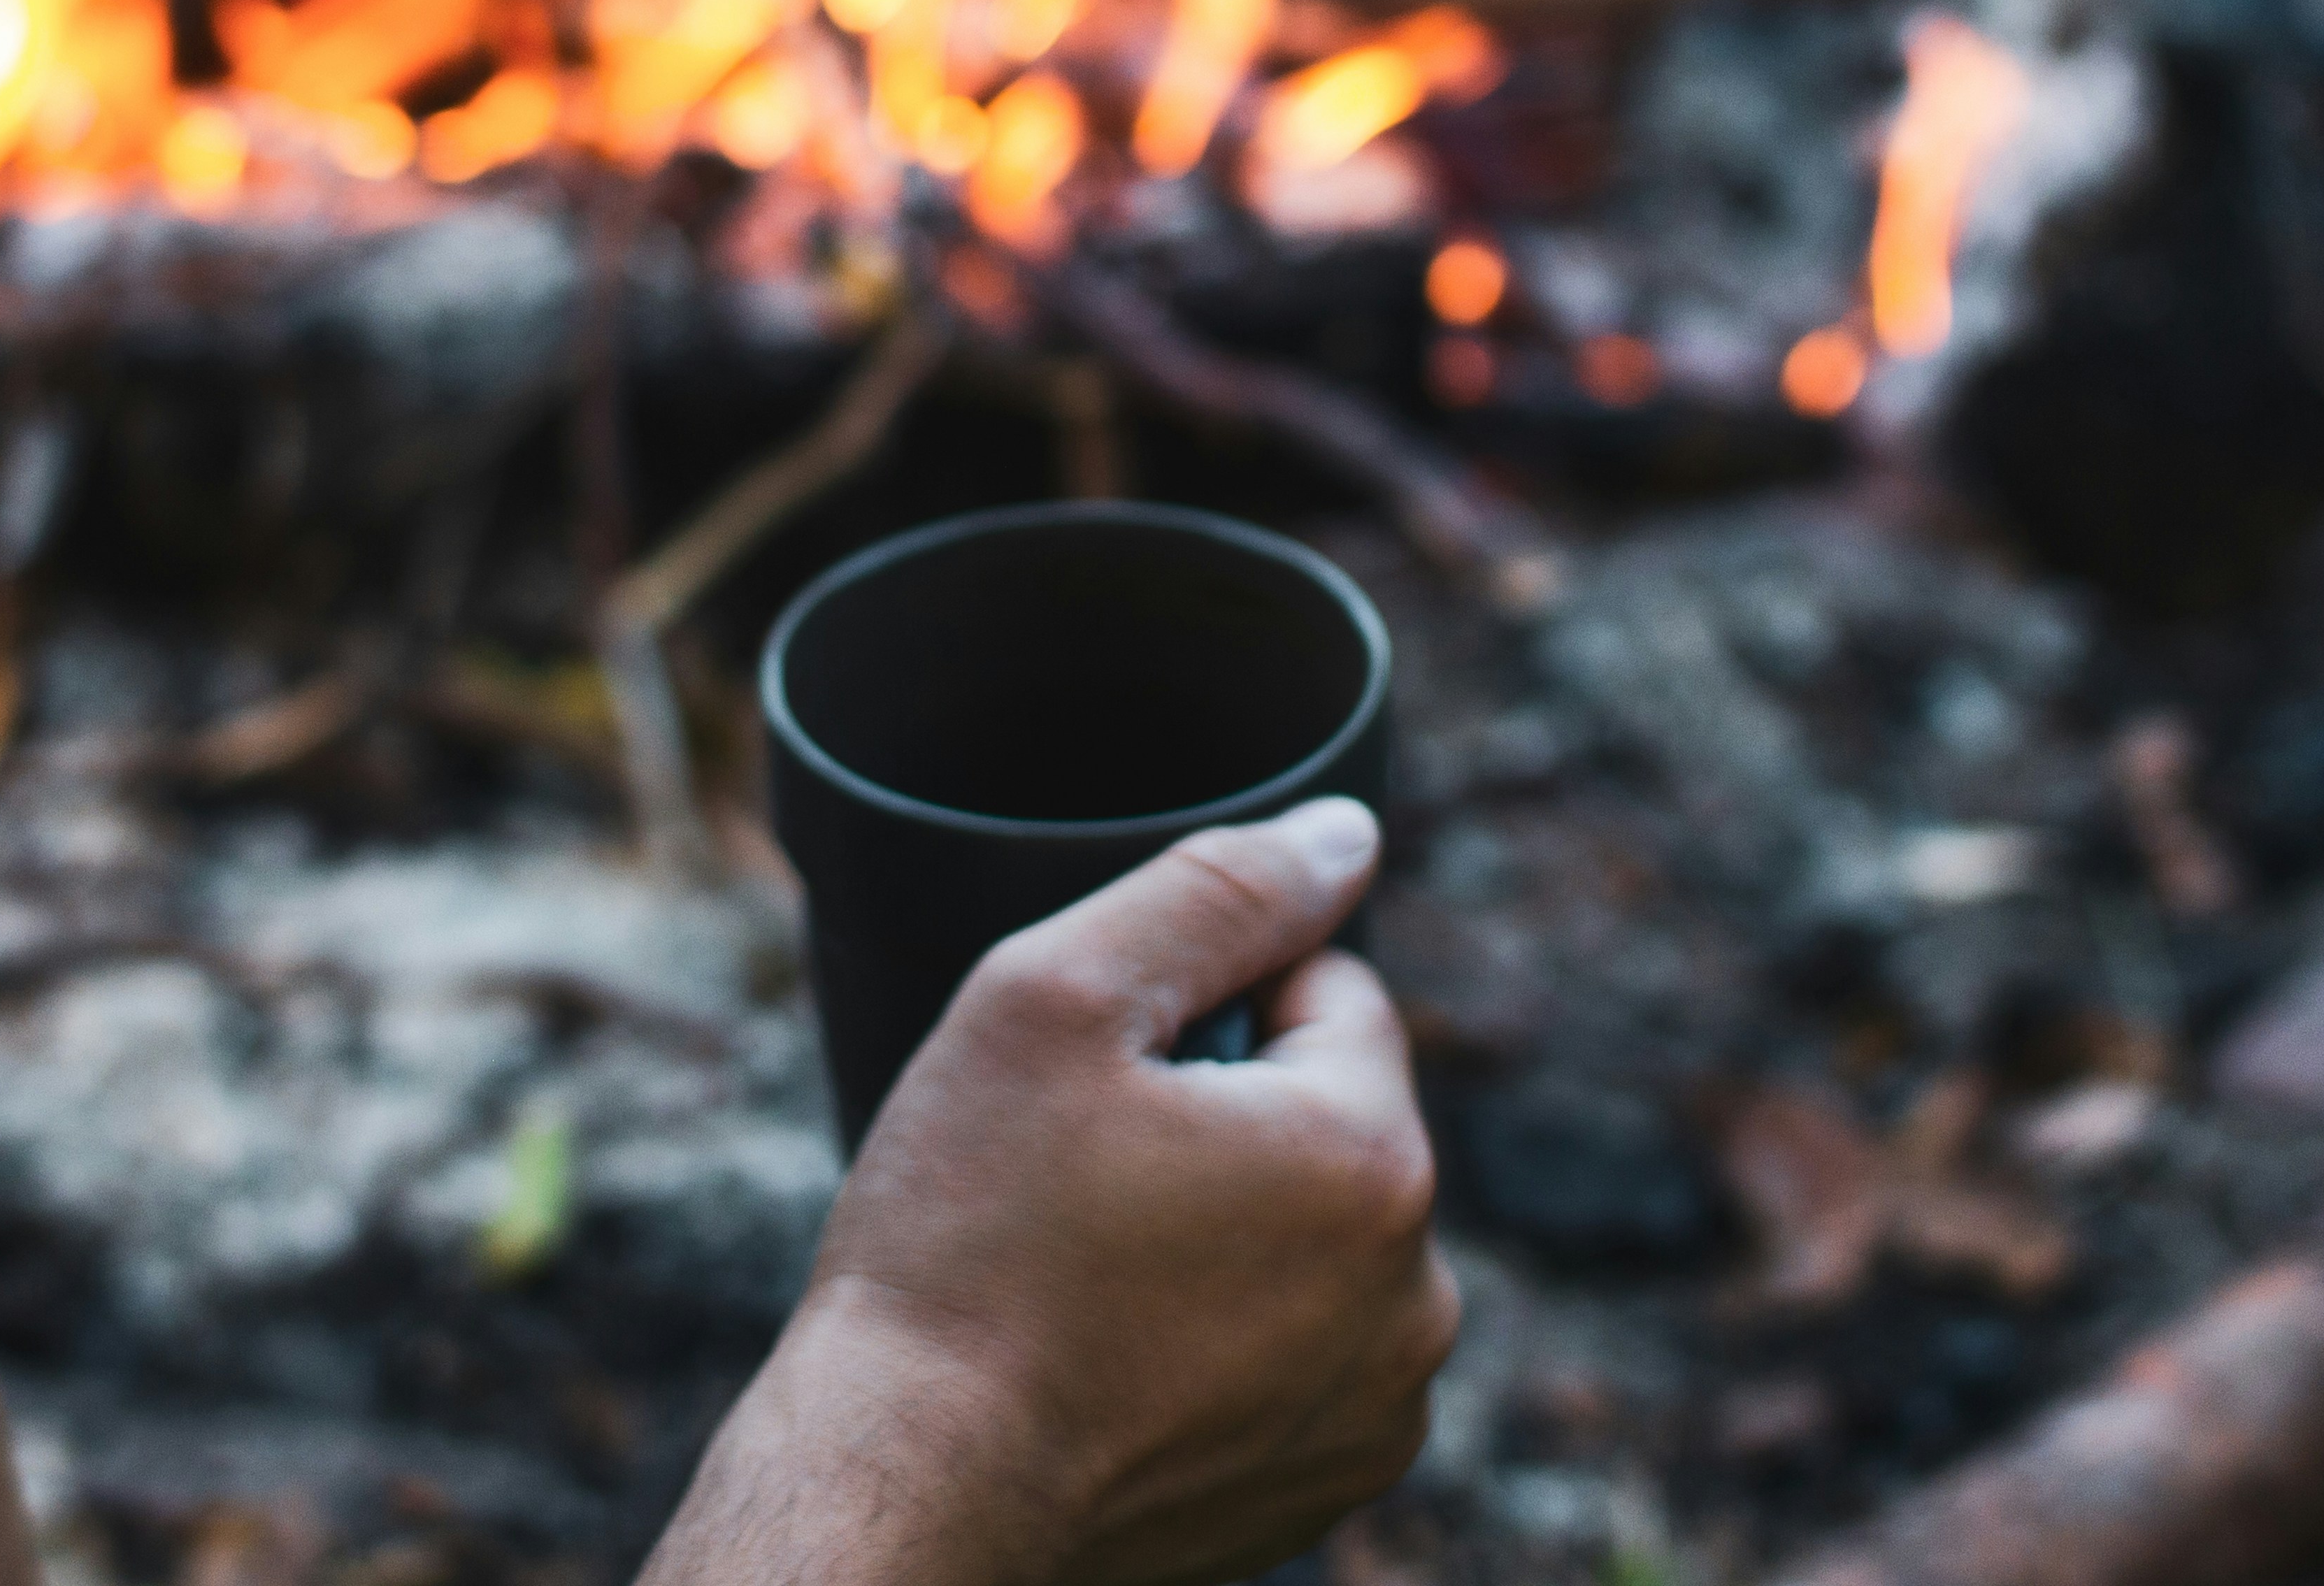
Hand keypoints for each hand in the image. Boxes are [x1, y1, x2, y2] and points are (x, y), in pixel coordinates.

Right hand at [649, 798, 1452, 1585]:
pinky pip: (1293, 1351)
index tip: (1094, 1078)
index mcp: (1370, 1156)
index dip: (1195, 1007)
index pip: (1325, 992)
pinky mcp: (1326, 1488)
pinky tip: (1110, 1353)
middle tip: (1073, 1174)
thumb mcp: (1052, 1001)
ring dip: (1221, 1226)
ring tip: (1086, 1272)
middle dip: (1217, 1118)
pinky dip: (1217, 1335)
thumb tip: (1345, 834)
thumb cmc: (963, 1245)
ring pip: (1308, 1237)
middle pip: (1323, 1119)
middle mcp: (1413, 1295)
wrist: (911, 1490)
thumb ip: (1213, 893)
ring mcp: (1377, 1408)